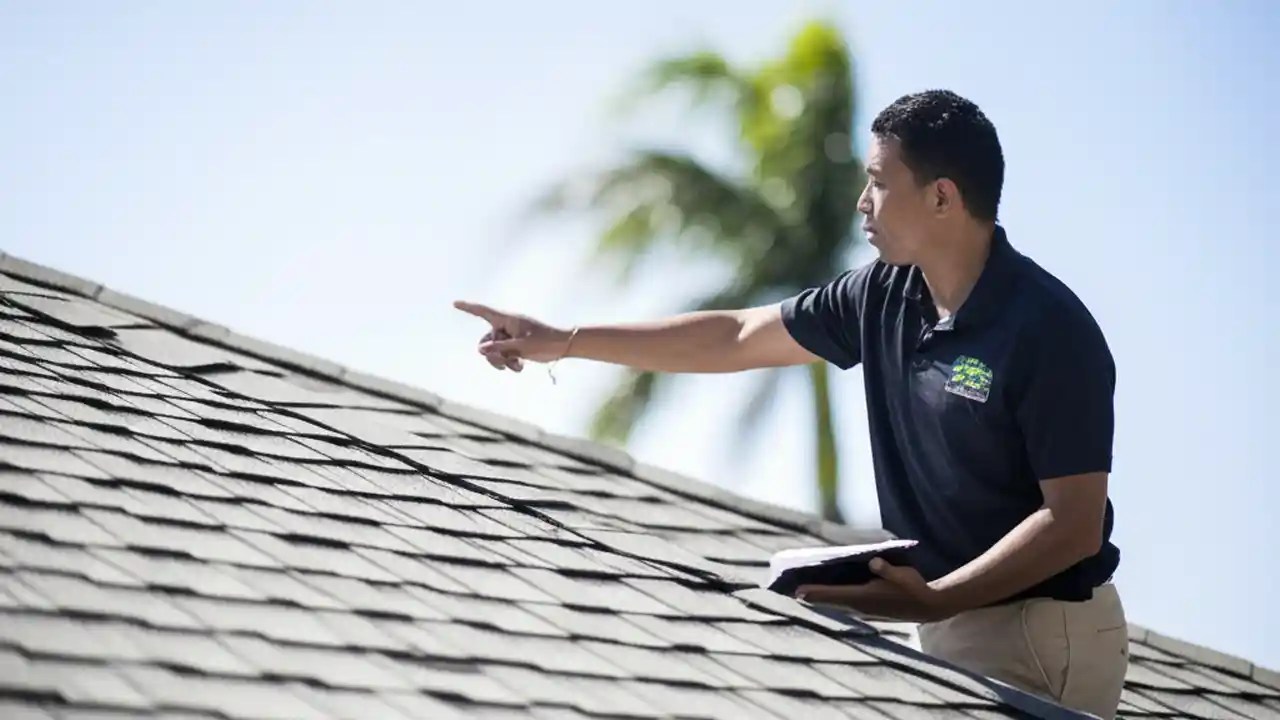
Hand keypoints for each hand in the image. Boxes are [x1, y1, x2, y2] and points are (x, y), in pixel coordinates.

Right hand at [454, 301, 572, 370]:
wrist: (564, 346)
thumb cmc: (545, 341)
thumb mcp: (521, 346)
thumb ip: (500, 347)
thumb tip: (480, 349)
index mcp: (508, 319)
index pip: (484, 312)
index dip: (468, 308)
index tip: (455, 303)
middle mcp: (507, 326)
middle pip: (487, 340)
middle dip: (493, 354)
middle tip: (504, 365)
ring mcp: (511, 336)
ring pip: (495, 350)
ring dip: (502, 360)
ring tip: (517, 366)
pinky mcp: (516, 345)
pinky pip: (504, 355)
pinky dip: (509, 362)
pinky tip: (521, 367)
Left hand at [794, 558, 960, 622]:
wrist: (928, 607)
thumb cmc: (914, 588)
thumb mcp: (902, 574)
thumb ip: (886, 569)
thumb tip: (874, 561)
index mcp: (864, 597)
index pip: (834, 595)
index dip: (814, 593)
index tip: (796, 592)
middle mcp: (860, 606)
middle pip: (829, 602)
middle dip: (811, 596)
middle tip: (790, 590)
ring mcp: (863, 610)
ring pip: (836, 604)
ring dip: (821, 598)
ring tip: (803, 590)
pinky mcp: (867, 610)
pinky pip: (844, 604)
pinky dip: (832, 599)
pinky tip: (827, 592)